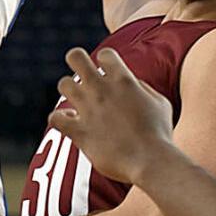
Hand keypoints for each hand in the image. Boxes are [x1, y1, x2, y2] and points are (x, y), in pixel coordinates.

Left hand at [48, 48, 174, 184]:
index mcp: (124, 80)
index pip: (105, 53)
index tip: (109, 74)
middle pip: (75, 57)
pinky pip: (55, 117)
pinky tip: (68, 123)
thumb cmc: (160, 134)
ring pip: (64, 84)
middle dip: (77, 61)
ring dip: (69, 91)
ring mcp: (89, 109)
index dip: (105, 61)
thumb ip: (142, 88)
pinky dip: (58, 119)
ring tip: (79, 102)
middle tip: (84, 76)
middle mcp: (102, 90)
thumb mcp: (160, 103)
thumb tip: (130, 81)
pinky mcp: (78, 131)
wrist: (151, 162)